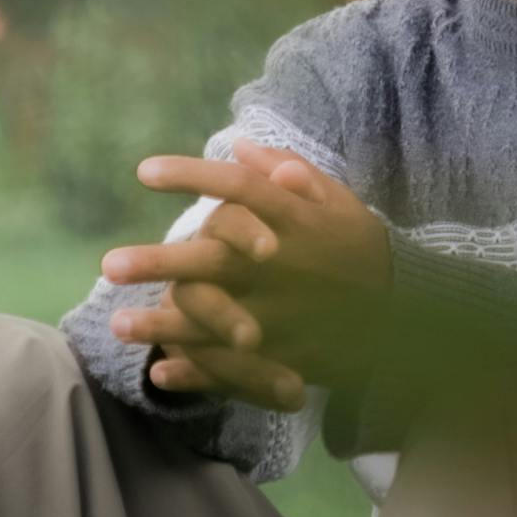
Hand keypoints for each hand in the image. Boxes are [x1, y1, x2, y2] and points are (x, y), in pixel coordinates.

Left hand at [95, 142, 392, 408]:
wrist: (406, 312)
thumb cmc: (360, 246)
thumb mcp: (337, 200)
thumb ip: (290, 172)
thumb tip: (239, 146)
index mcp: (295, 220)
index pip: (238, 190)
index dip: (190, 177)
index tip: (143, 171)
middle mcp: (283, 265)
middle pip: (214, 259)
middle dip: (160, 263)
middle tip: (109, 265)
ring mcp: (283, 314)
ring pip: (214, 320)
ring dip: (163, 324)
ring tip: (116, 324)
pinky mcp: (287, 355)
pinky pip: (235, 367)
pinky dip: (198, 371)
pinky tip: (160, 370)